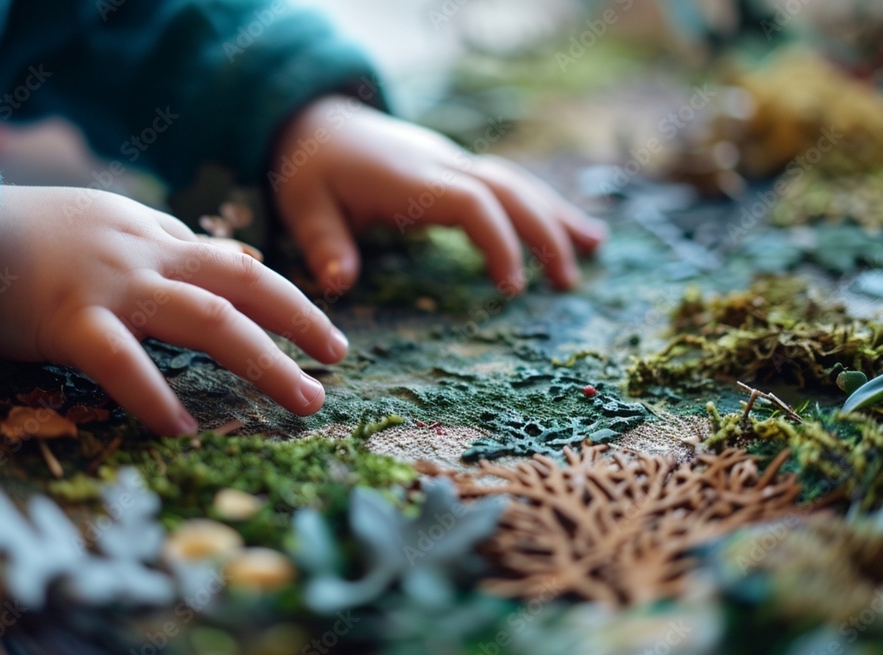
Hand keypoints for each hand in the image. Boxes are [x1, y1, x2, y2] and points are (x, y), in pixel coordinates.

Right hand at [0, 186, 348, 435]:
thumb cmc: (40, 236)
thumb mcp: (120, 224)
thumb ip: (179, 243)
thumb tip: (245, 260)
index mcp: (161, 239)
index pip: (241, 266)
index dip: (290, 300)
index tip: (326, 335)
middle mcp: (150, 258)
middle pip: (244, 288)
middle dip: (299, 324)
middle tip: (336, 363)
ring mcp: (113, 287)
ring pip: (207, 320)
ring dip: (263, 362)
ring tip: (302, 400)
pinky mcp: (69, 320)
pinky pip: (121, 360)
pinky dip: (153, 395)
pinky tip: (182, 429)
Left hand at [270, 96, 607, 295]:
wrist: (317, 122)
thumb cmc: (311, 169)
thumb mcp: (304, 205)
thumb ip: (324, 243)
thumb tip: (339, 284)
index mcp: (411, 178)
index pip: (471, 203)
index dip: (498, 241)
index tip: (513, 286)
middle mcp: (442, 165)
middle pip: (508, 191)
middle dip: (544, 233)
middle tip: (568, 283)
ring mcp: (454, 162)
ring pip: (517, 183)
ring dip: (555, 215)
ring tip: (595, 248)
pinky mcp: (457, 169)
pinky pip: (508, 184)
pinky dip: (541, 205)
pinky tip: (568, 226)